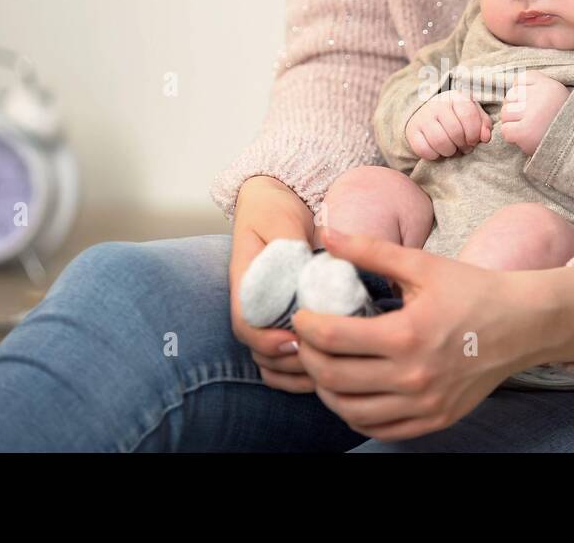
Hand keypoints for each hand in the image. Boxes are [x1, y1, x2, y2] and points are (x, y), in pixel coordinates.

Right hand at [227, 175, 317, 392]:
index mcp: (245, 283)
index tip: (295, 339)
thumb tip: (303, 275)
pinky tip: (323, 369)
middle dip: (288, 360)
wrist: (275, 201)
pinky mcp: (281, 320)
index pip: (245, 324)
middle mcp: (251, 305)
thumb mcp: (282, 223)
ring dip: (295, 370)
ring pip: (270, 361)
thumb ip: (289, 249)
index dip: (267, 340)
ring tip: (328, 362)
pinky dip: (298, 372)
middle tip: (322, 355)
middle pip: (258, 351)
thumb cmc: (275, 210)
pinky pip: (281, 359)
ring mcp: (265, 315)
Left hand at [292, 226, 573, 441]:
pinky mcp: (436, 419)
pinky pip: (380, 429)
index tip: (302, 316)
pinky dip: (356, 414)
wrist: (525, 325)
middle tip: (307, 341)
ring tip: (324, 366)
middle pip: (335, 379)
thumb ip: (371, 250)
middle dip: (309, 358)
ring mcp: (425, 404)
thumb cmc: (474, 290)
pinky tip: (352, 393)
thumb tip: (326, 234)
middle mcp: (414, 376)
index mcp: (409, 334)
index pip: (335, 338)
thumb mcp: (423, 265)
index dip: (307, 327)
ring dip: (327, 390)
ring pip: (351, 411)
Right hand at [404, 89, 491, 160]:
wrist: (427, 114)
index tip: (473, 141)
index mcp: (456, 97)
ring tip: (452, 149)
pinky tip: (437, 150)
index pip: (468, 115)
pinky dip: (433, 155)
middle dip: (463, 145)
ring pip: (440, 142)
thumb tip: (485, 137)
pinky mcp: (412, 131)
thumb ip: (484, 124)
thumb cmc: (457, 117)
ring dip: (449, 151)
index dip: (474, 133)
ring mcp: (423, 117)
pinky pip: (424, 149)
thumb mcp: (473, 115)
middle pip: (455, 132)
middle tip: (463, 147)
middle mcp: (438, 104)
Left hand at [500, 71, 568, 155]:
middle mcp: (541, 96)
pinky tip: (525, 139)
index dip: (522, 93)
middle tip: (532, 121)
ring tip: (529, 130)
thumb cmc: (563, 122)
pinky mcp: (525, 132)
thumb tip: (512, 84)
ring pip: (506, 113)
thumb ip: (538, 87)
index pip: (520, 80)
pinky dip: (512, 136)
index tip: (533, 105)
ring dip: (513, 123)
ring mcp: (532, 114)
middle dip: (516, 110)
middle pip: (511, 96)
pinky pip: (506, 130)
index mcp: (549, 86)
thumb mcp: (557, 97)